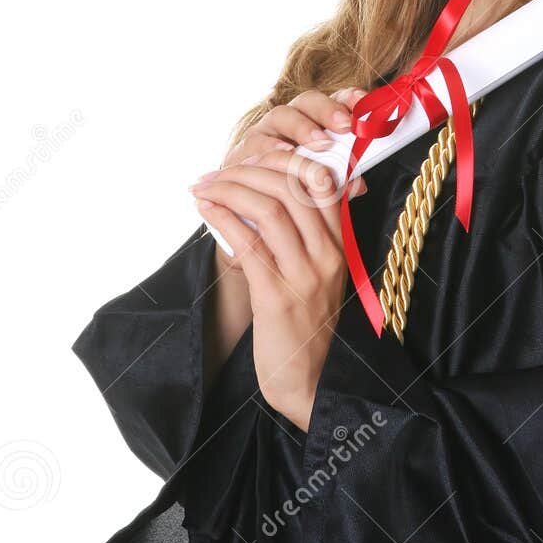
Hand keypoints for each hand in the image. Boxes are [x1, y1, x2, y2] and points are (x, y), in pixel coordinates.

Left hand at [192, 87, 368, 419]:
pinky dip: (221, 217)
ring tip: (204, 186)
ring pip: (270, 208)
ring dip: (230, 189)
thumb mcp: (320, 277)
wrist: (311, 385)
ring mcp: (305, 276)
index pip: (322, 183)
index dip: (286, 161)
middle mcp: (327, 256)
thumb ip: (305, 239)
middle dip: (251, 169)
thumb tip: (270, 198)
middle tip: (218, 170)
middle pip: (294, 188)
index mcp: (339, 247)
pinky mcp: (276, 296)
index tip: (254, 157)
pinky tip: (203, 208)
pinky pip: (247, 242)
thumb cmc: (308, 330)